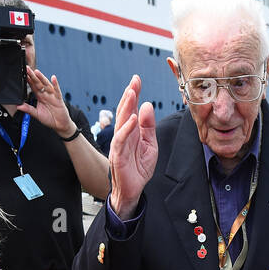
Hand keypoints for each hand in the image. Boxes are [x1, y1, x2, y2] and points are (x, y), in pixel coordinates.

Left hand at [17, 68, 75, 137]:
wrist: (60, 125)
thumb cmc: (49, 119)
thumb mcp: (36, 114)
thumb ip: (28, 109)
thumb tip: (18, 106)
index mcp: (40, 97)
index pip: (33, 86)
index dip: (28, 80)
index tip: (23, 74)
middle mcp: (46, 94)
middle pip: (38, 83)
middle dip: (32, 76)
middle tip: (27, 68)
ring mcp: (52, 95)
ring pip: (46, 85)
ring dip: (42, 78)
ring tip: (36, 72)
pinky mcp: (58, 99)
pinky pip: (57, 90)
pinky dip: (55, 84)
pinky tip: (53, 78)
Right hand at [108, 75, 157, 218]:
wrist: (132, 190)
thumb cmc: (139, 168)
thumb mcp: (150, 145)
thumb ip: (148, 127)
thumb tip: (147, 106)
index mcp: (131, 131)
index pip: (131, 109)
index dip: (133, 93)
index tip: (137, 79)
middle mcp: (123, 134)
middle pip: (124, 111)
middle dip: (129, 94)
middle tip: (134, 80)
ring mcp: (119, 144)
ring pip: (121, 122)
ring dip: (126, 107)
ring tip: (132, 93)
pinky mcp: (118, 156)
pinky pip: (121, 140)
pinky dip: (126, 129)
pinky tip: (131, 119)